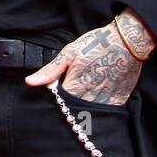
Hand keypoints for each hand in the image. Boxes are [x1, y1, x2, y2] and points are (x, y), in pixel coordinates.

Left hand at [25, 12, 153, 105]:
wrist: (126, 43)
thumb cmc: (96, 45)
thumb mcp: (69, 53)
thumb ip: (50, 71)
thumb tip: (30, 82)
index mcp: (74, 87)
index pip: (59, 103)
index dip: (57, 98)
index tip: (58, 92)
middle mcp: (89, 98)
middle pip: (75, 110)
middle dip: (71, 105)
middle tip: (75, 89)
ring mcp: (105, 101)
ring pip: (90, 113)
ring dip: (86, 108)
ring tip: (87, 91)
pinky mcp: (119, 101)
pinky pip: (106, 111)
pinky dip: (101, 106)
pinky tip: (99, 94)